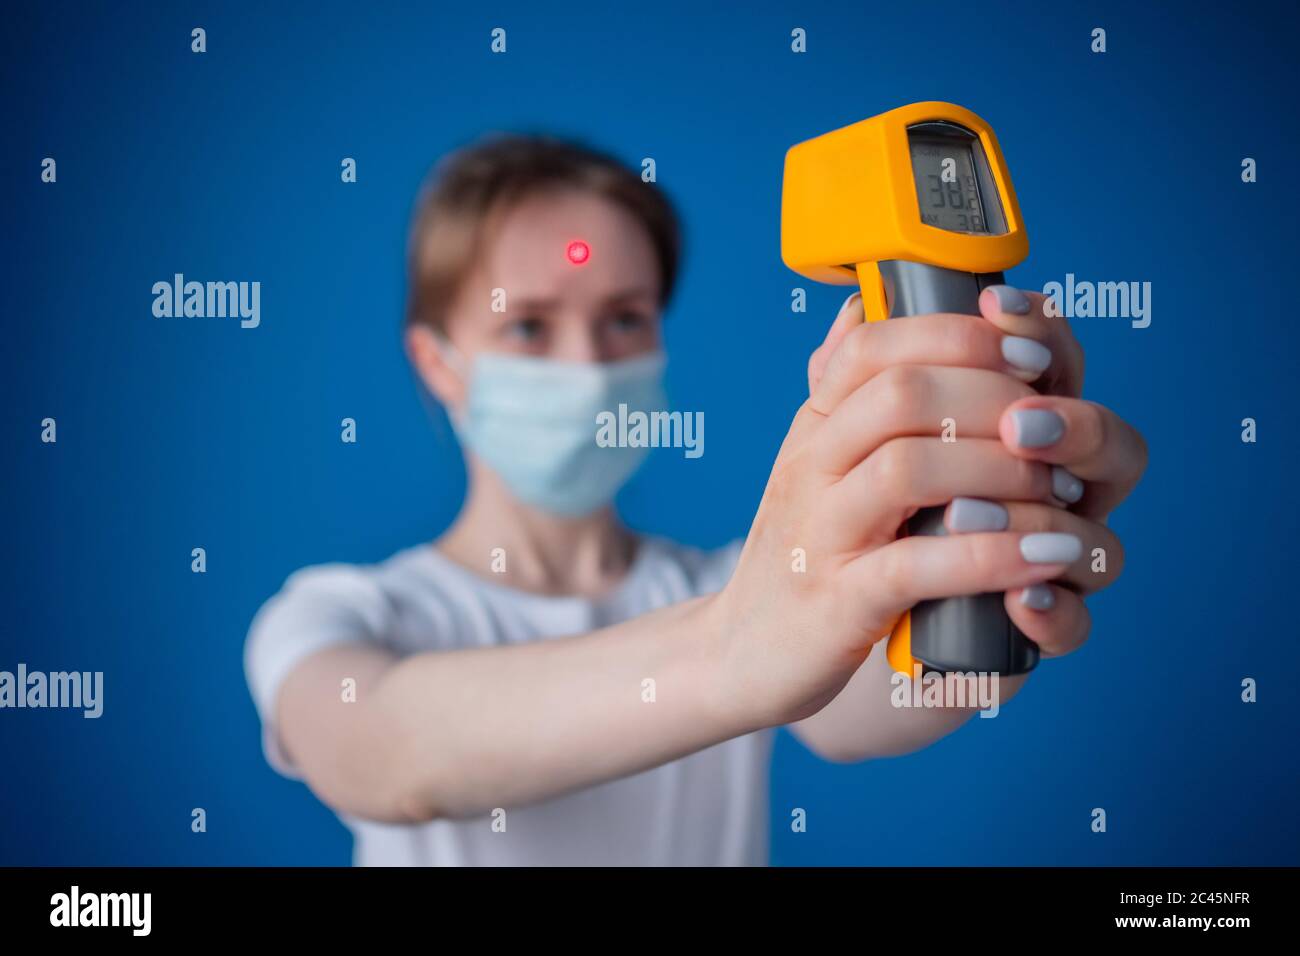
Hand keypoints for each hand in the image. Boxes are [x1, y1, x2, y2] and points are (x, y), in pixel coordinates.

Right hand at [713, 286, 1144, 727]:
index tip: (1031, 356)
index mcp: (815, 426)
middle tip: (1055, 431)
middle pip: (902, 394)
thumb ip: (848, 392)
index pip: (873, 344)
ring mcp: (819, 535)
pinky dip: (990, 556)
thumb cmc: (805, 555)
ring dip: (1003, 473)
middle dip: (997, 399)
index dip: (960, 337)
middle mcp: (810, 468)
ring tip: (1061, 493)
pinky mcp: (837, 606)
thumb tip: (862, 305)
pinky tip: (1044, 558)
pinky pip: (915, 566)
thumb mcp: (819, 464)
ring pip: (910, 469)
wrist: (741, 655)